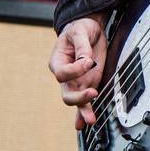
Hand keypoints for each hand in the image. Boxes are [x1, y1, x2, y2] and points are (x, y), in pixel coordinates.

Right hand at [48, 14, 107, 129]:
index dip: (76, 69)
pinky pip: (85, 101)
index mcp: (57, 61)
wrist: (89, 29)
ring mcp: (77, 81)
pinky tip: (85, 122)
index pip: (62, 73)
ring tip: (90, 119)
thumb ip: (82, 46)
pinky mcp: (87, 83)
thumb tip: (86, 61)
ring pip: (75, 100)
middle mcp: (65, 75)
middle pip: (66, 92)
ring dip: (83, 110)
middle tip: (92, 92)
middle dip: (78, 97)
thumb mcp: (80, 31)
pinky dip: (84, 113)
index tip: (90, 60)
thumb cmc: (80, 28)